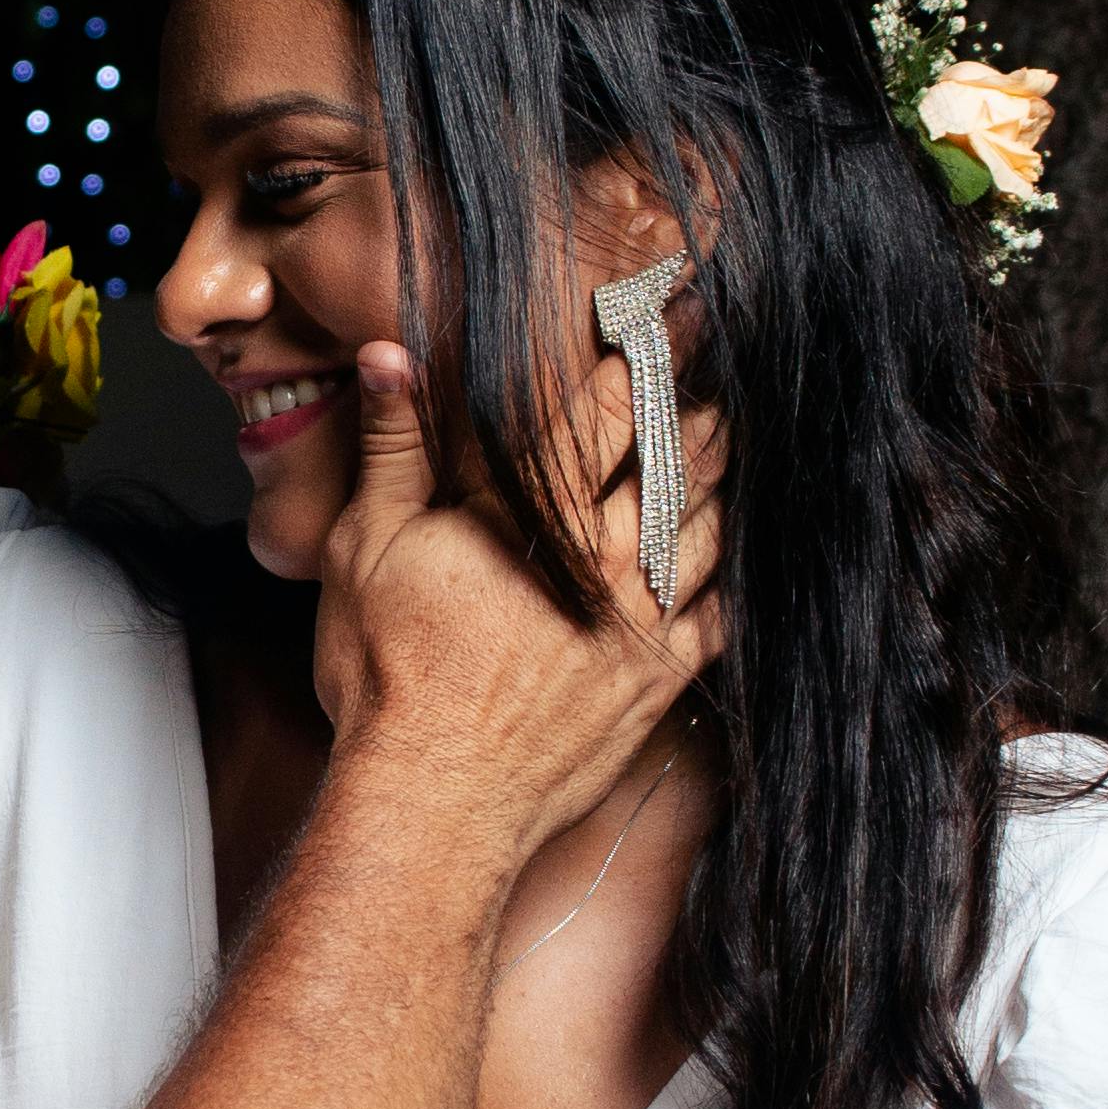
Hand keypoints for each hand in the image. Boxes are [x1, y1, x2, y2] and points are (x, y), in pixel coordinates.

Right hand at [315, 337, 719, 843]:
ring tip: (730, 437)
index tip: (675, 308)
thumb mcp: (366, 547)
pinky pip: (725, 609)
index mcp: (538, 509)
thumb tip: (391, 356)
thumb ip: (394, 447)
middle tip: (719, 363)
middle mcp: (608, 554)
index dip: (648, 348)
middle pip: (678, 455)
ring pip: (712, 522)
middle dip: (699, 403)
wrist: (437, 800)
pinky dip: (738, 571)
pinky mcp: (661, 675)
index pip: (610, 405)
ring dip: (724, 475)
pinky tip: (741, 550)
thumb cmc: (389, 679)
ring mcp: (645, 617)